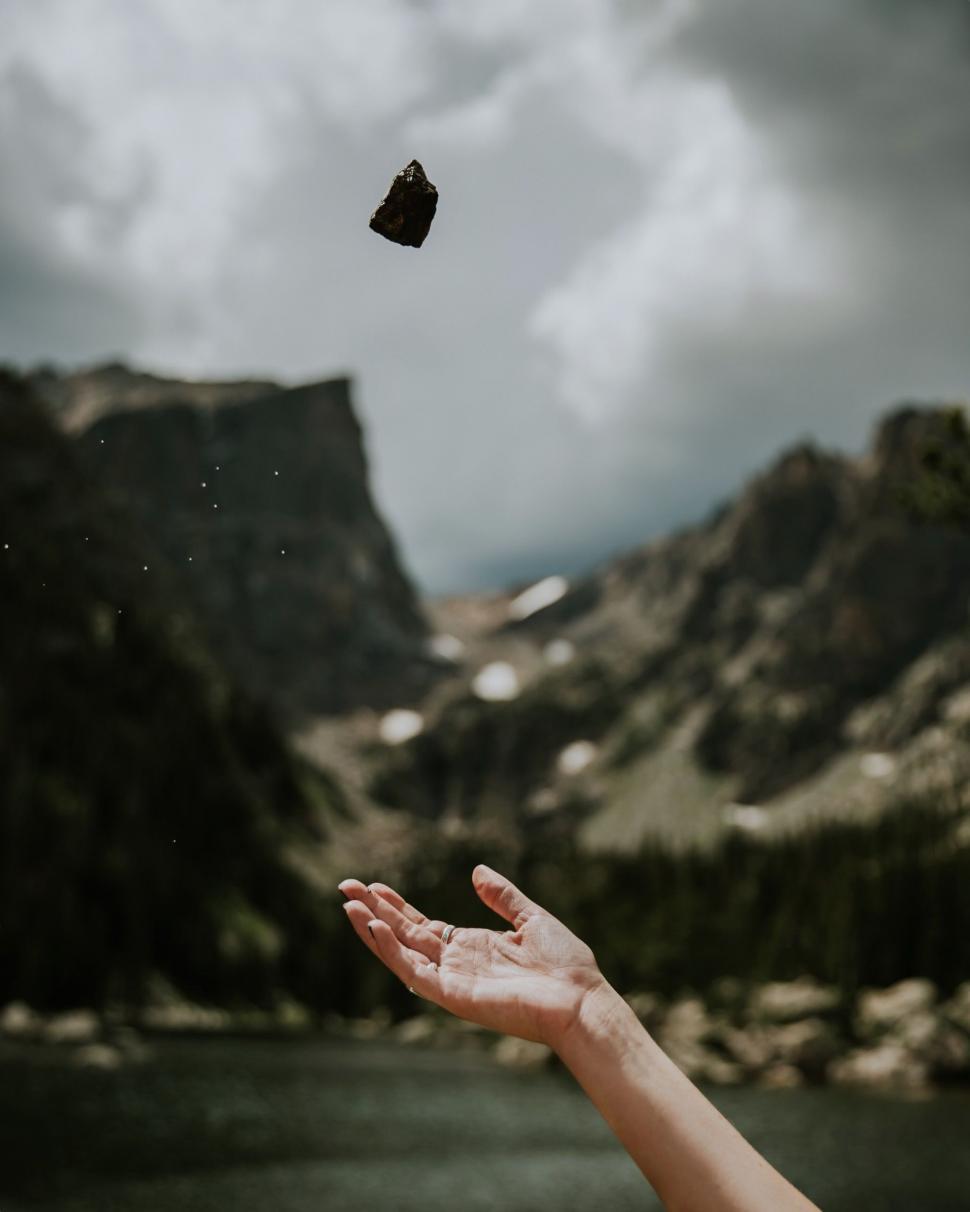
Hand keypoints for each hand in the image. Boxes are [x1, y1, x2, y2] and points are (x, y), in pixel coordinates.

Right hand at [338, 864, 607, 1048]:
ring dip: (373, 930)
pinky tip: (375, 928)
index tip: (373, 887)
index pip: (424, 926)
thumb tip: (476, 871)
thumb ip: (502, 897)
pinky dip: (392, 950)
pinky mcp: (452, 994)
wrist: (580, 998)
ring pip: (401, 952)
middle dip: (375, 912)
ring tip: (348, 905)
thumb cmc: (565, 964)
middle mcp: (456, 964)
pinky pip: (414, 971)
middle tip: (345, 888)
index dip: (397, 907)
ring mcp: (452, 980)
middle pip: (405, 935)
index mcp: (473, 947)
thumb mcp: (531, 917)